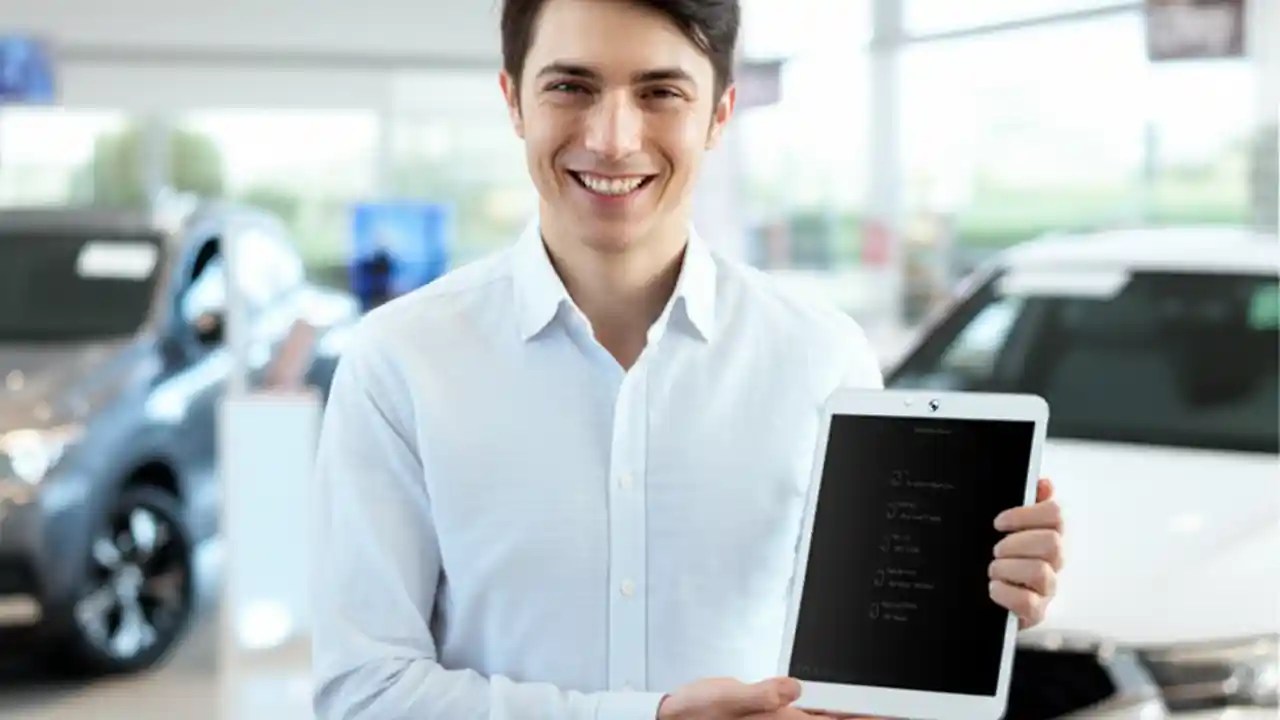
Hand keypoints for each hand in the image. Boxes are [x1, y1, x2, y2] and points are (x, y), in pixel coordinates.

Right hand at [655, 677, 880, 719]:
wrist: (679, 717)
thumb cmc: (698, 712)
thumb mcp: (726, 699)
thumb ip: (759, 694)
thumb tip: (794, 688)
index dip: (865, 718)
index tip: (893, 713)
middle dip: (864, 715)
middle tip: (901, 708)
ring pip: (828, 716)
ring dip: (851, 712)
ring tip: (881, 704)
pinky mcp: (779, 713)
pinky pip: (813, 712)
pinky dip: (832, 708)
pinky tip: (842, 702)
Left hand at [990, 477, 1064, 628]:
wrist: (975, 596)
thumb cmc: (996, 557)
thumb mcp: (1004, 528)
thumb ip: (1024, 504)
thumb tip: (1044, 483)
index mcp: (1047, 534)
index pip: (1055, 515)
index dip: (1026, 515)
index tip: (998, 522)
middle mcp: (1053, 561)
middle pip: (1051, 543)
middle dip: (1016, 544)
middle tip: (996, 550)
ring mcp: (1047, 589)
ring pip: (1040, 572)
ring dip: (1007, 568)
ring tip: (993, 571)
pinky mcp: (1035, 613)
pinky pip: (1028, 603)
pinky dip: (1005, 593)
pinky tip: (993, 588)